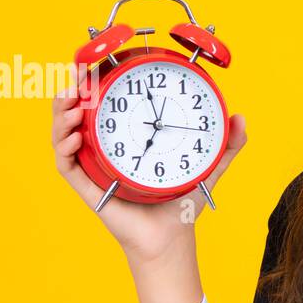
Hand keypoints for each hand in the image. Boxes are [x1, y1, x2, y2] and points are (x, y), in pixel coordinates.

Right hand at [51, 87, 247, 264]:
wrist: (171, 237)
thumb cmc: (182, 202)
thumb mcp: (207, 166)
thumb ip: (227, 144)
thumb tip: (240, 118)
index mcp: (126, 138)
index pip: (103, 104)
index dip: (92, 84)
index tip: (93, 65)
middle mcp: (106, 150)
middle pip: (76, 114)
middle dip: (71, 92)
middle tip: (77, 77)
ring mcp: (94, 168)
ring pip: (65, 136)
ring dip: (61, 115)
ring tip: (72, 102)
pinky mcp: (89, 188)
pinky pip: (68, 166)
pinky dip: (65, 149)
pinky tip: (75, 136)